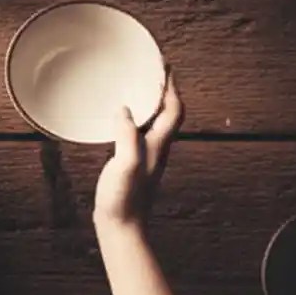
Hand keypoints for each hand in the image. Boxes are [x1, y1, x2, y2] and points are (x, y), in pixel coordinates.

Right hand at [94, 76, 184, 229]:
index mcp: (158, 145)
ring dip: (151, 105)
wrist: (121, 227)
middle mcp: (157, 149)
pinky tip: (121, 120)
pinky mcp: (134, 164)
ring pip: (155, 123)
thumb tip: (124, 110)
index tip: (165, 67)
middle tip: (153, 73)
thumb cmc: (124, 198)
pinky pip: (140, 134)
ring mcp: (146, 157)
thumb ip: (126, 135)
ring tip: (138, 90)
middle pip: (169, 114)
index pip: (174, 109)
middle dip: (164, 91)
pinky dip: (136, 120)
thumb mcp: (124, 163)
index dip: (172, 87)